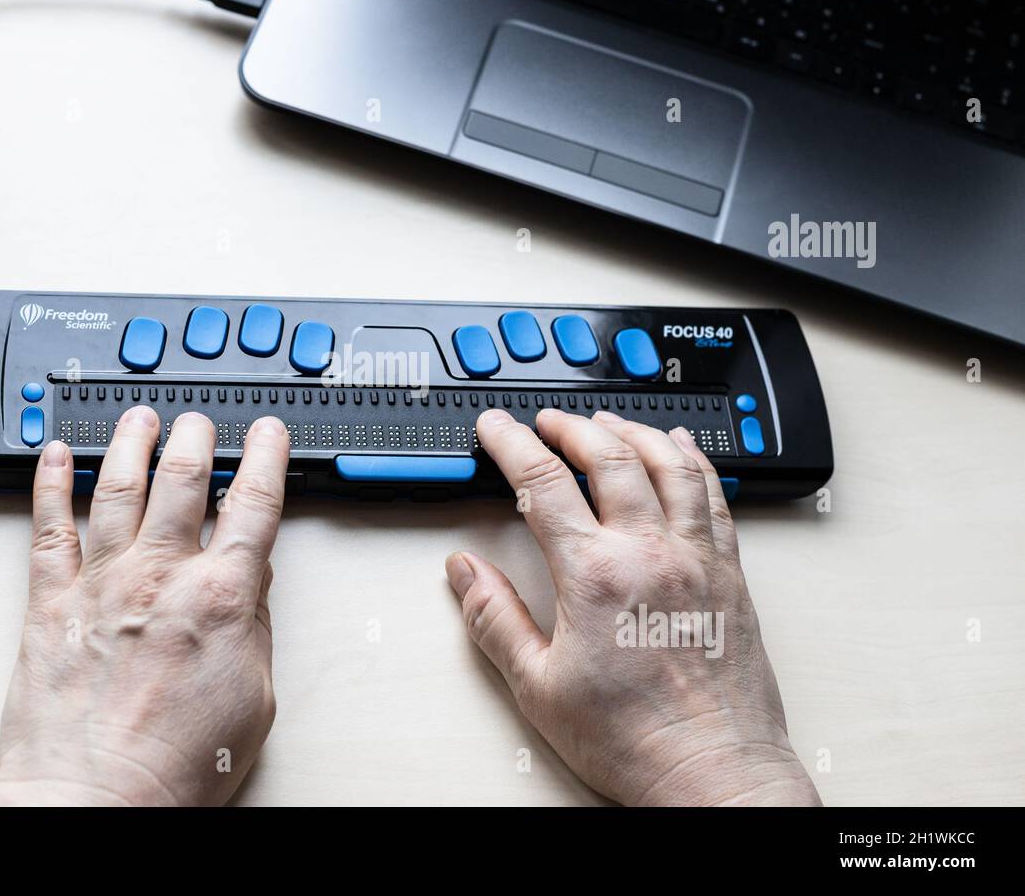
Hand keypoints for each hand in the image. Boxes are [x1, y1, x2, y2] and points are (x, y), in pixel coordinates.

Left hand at [0, 406, 289, 805]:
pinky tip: (54, 455)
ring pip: (115, 486)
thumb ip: (255, 629)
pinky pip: (45, 527)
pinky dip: (47, 483)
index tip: (269, 434)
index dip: (266, 459)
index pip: (254, 505)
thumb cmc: (175, 767)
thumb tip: (254, 584)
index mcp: (218, 598)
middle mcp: (158, 575)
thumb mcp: (255, 700)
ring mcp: (98, 583)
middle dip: (197, 438)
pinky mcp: (47, 603)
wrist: (94, 803)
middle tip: (201, 422)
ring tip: (140, 417)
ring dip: (131, 443)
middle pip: (182, 480)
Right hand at [447, 409, 820, 805]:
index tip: (496, 428)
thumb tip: (464, 572)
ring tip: (606, 421)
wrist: (713, 773)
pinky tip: (679, 450)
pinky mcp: (729, 574)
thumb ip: (494, 619)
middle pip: (608, 457)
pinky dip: (693, 461)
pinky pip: (715, 497)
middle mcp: (651, 554)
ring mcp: (697, 559)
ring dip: (631, 432)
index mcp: (596, 576)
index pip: (543, 484)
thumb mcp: (538, 687)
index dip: (512, 444)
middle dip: (569, 427)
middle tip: (545, 421)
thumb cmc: (634, 740)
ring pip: (668, 465)